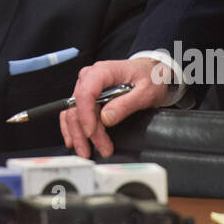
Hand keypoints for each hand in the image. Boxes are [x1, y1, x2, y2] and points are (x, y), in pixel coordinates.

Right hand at [58, 57, 172, 158]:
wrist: (150, 71)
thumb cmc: (148, 77)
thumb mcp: (145, 91)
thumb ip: (125, 104)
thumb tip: (106, 118)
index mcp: (102, 71)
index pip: (86, 93)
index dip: (86, 115)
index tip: (92, 133)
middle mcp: (89, 77)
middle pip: (77, 107)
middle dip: (85, 132)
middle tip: (100, 148)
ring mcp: (86, 86)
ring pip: (73, 112)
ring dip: (78, 134)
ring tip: (87, 151)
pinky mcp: (87, 96)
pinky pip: (74, 112)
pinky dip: (73, 128)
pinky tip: (74, 140)